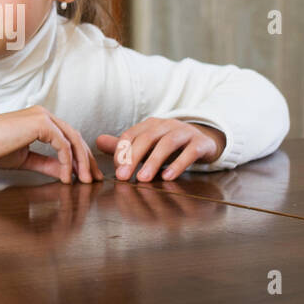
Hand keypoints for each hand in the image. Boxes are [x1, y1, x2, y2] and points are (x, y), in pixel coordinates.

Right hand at [0, 106, 102, 183]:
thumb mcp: (26, 159)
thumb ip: (47, 163)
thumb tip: (65, 172)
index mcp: (40, 120)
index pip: (69, 137)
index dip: (81, 157)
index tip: (87, 176)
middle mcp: (44, 114)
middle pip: (76, 137)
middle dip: (87, 160)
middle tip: (94, 180)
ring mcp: (43, 116)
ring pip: (73, 139)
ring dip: (81, 162)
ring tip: (83, 182)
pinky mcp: (40, 123)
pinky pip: (62, 144)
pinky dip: (67, 162)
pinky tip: (65, 177)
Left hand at [95, 119, 225, 181]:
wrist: (206, 139)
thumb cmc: (171, 144)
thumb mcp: (149, 144)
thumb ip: (126, 145)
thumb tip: (97, 141)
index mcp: (150, 124)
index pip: (130, 135)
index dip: (121, 151)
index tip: (116, 170)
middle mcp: (166, 125)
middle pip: (146, 139)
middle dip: (132, 158)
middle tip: (123, 177)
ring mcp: (184, 132)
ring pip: (166, 144)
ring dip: (152, 162)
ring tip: (143, 179)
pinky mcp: (200, 143)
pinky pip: (189, 152)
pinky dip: (178, 164)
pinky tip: (168, 177)